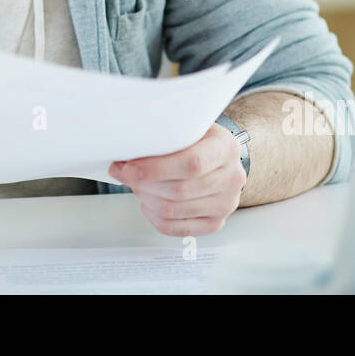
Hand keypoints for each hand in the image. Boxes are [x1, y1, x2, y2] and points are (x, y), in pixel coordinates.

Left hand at [108, 122, 245, 235]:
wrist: (219, 157)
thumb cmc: (199, 141)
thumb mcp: (187, 127)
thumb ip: (162, 138)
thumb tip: (123, 157)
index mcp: (225, 148)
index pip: (192, 163)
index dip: (157, 169)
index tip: (131, 167)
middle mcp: (231, 178)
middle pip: (179, 190)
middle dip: (144, 184)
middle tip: (125, 173)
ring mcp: (225, 204)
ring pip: (174, 210)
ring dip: (146, 198)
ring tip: (136, 184)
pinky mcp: (215, 222)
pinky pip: (175, 228)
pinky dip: (153, 216)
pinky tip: (147, 201)